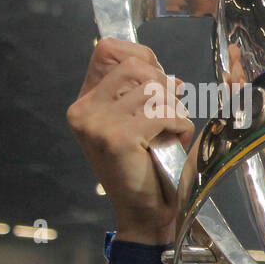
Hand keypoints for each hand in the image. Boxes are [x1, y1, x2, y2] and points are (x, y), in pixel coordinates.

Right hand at [67, 38, 193, 244]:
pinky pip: (163, 113)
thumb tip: (174, 76)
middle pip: (138, 66)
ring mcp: (96, 123)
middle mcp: (84, 108)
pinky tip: (173, 144)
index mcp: (86, 101)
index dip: (145, 58)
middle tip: (171, 117)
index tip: (163, 84)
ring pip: (154, 90)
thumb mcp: (143, 123)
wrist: (147, 214)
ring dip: (175, 112)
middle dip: (166, 88)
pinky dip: (180, 127)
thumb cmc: (152, 169)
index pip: (109, 49)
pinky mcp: (116, 137)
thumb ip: (147, 92)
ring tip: (169, 136)